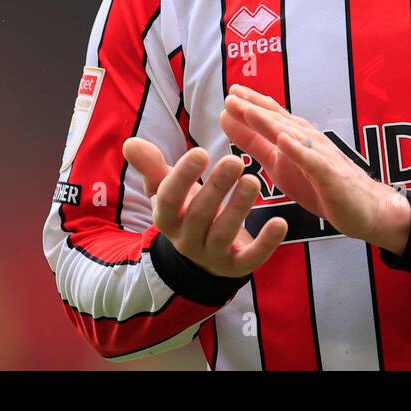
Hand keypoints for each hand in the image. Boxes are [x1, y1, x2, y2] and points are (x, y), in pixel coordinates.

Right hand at [122, 138, 286, 277]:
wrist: (201, 255)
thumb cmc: (186, 209)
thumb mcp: (167, 189)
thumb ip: (152, 166)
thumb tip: (129, 142)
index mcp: (168, 218)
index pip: (170, 198)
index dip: (183, 176)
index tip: (201, 151)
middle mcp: (187, 239)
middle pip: (200, 215)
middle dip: (217, 187)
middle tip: (235, 161)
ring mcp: (212, 255)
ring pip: (223, 234)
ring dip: (239, 208)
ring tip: (253, 181)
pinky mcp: (236, 267)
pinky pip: (251, 259)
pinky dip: (266, 243)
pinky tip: (281, 222)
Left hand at [218, 84, 410, 251]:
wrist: (366, 208)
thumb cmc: (321, 185)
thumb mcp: (280, 165)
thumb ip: (256, 143)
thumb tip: (229, 120)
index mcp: (295, 137)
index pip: (270, 116)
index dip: (250, 103)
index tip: (230, 90)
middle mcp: (307, 140)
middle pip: (278, 121)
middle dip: (255, 107)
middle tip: (231, 94)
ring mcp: (320, 156)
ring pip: (293, 136)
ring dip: (270, 123)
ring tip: (249, 111)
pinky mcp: (330, 176)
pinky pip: (312, 162)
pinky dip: (298, 150)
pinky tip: (284, 141)